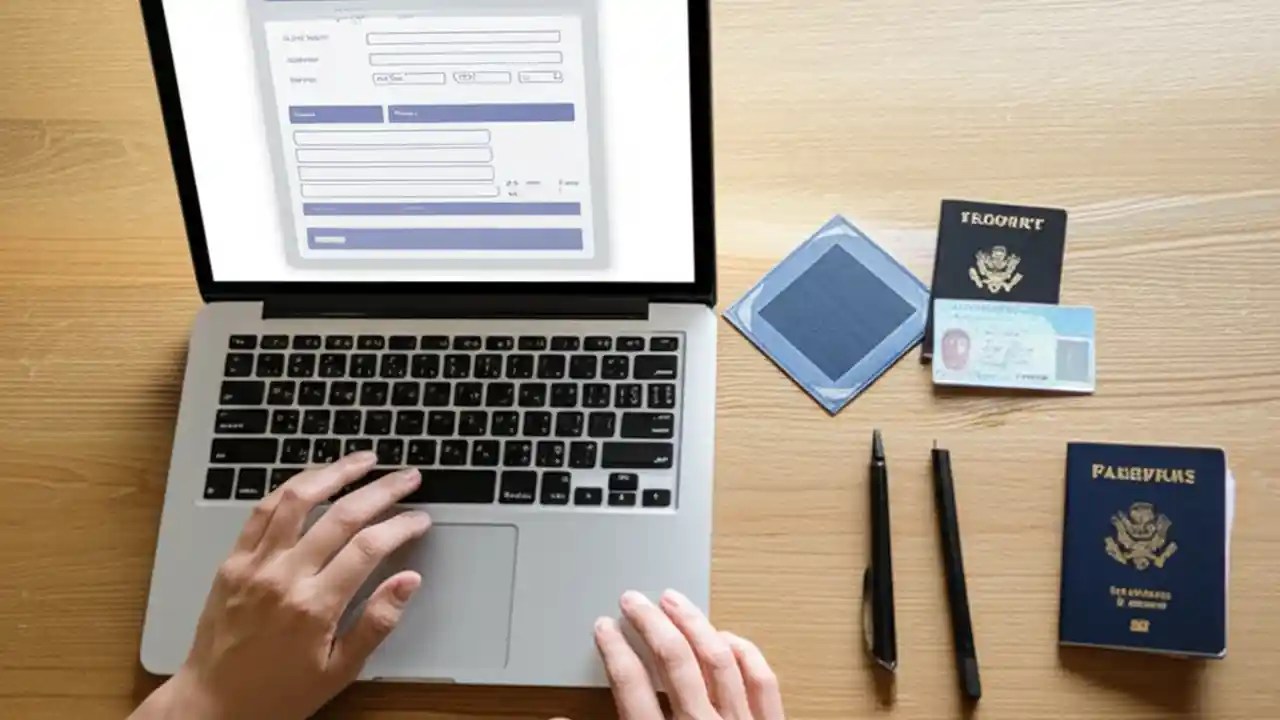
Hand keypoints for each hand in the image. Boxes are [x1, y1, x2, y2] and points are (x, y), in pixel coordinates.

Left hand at [131, 453, 430, 719]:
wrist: (212, 705)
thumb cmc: (278, 694)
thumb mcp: (340, 671)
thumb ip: (377, 622)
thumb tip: (409, 581)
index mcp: (315, 607)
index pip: (370, 548)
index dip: (401, 526)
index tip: (420, 518)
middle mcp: (284, 578)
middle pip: (342, 516)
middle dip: (382, 489)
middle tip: (407, 477)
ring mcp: (254, 565)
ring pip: (298, 500)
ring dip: (335, 472)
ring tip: (363, 460)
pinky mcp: (232, 561)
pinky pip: (261, 511)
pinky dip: (290, 487)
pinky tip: (313, 478)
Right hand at [595, 590, 784, 719]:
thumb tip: (565, 714)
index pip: (632, 685)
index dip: (614, 649)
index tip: (605, 627)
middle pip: (674, 659)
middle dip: (650, 622)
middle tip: (633, 600)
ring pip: (717, 657)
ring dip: (693, 623)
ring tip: (673, 600)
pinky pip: (761, 680)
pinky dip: (744, 652)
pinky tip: (725, 636)